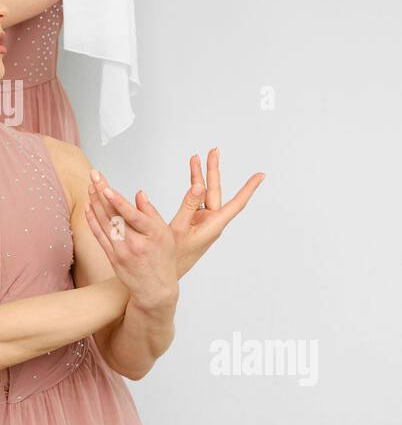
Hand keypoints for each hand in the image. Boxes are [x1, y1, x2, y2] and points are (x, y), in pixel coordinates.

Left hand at [84, 173, 178, 311]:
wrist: (156, 290)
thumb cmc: (164, 259)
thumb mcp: (166, 235)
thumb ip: (152, 213)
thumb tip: (139, 193)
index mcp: (153, 235)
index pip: (132, 216)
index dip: (118, 202)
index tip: (106, 188)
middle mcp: (136, 244)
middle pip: (114, 215)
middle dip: (102, 192)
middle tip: (94, 175)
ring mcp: (122, 252)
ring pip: (104, 224)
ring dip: (95, 203)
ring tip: (90, 185)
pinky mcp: (113, 258)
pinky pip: (99, 236)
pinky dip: (92, 221)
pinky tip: (88, 207)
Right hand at [167, 149, 264, 276]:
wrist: (165, 273)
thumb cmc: (174, 257)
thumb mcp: (179, 229)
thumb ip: (189, 205)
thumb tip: (198, 185)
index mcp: (214, 225)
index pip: (236, 203)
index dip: (249, 188)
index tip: (260, 175)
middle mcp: (210, 222)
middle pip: (216, 191)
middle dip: (213, 170)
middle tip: (214, 150)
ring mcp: (202, 222)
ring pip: (204, 194)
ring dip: (200, 176)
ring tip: (196, 158)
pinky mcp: (193, 222)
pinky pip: (195, 200)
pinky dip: (192, 188)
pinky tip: (191, 178)